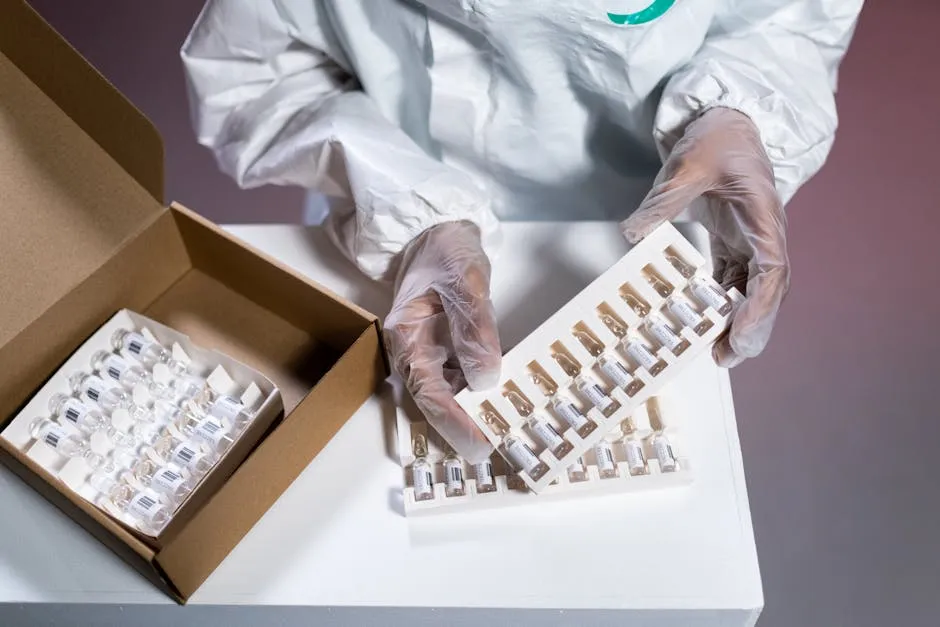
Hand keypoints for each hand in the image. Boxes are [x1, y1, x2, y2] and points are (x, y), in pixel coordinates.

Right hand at [384, 221, 500, 462]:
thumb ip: (474, 328)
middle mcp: (415, 351)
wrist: (438, 228)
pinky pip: (462, 375)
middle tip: (496, 448)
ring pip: (450, 392)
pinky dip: (482, 389)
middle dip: (464, 426)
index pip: (428, 392)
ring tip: (506, 428)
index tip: (478, 444)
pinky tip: (505, 397)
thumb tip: (485, 377)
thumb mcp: (464, 281)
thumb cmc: (445, 250)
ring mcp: (431, 350)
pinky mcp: (447, 346)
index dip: (453, 422)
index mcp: (407, 338)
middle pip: (436, 400)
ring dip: (474, 411)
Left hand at [621, 108, 789, 366]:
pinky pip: (732, 280)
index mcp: (764, 218)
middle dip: (752, 327)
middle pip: (767, 290)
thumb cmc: (716, 139)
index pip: (772, 271)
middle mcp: (764, 235)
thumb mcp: (688, 165)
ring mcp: (751, 240)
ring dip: (737, 322)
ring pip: (751, 291)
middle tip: (727, 357)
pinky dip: (721, 304)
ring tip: (716, 353)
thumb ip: (663, 200)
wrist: (725, 120)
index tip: (742, 334)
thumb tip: (632, 233)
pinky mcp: (734, 242)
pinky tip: (704, 325)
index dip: (760, 307)